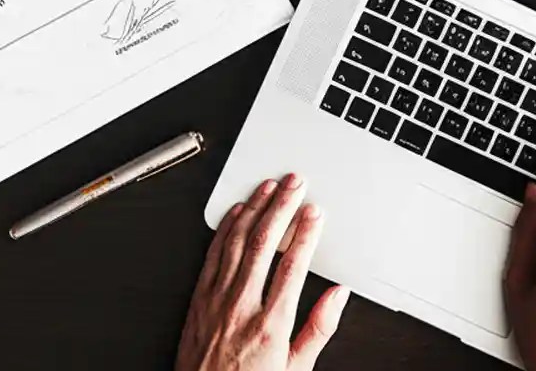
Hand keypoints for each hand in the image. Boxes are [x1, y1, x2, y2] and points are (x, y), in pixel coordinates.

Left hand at [176, 174, 351, 370]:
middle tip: (295, 184)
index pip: (292, 266)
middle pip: (264, 243)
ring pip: (236, 242)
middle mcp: (241, 308)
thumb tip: (337, 296)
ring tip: (268, 187)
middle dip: (282, 207)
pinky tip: (236, 212)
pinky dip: (225, 228)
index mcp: (270, 325)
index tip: (315, 213)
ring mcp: (216, 301)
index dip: (306, 233)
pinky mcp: (198, 300)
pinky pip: (212, 254)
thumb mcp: (295, 369)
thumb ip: (318, 329)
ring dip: (254, 208)